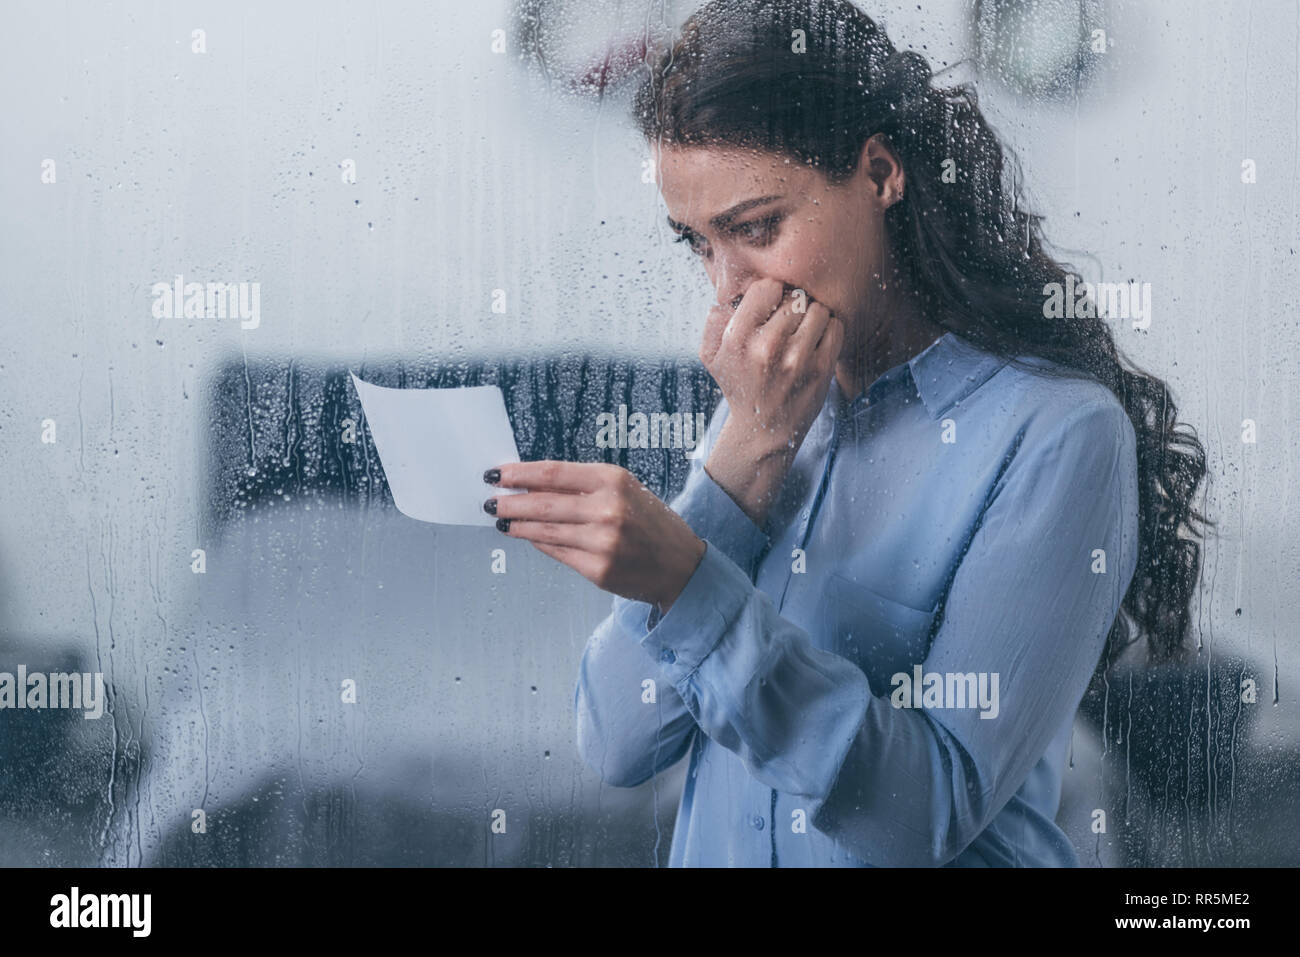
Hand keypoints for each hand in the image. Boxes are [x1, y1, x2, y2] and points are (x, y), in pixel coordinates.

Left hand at [484, 461, 705, 612]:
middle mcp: (608, 509)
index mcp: (614, 480)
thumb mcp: (625, 491)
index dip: (520, 473)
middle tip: (490, 501)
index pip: (553, 473)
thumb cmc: (650, 523)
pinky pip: (556, 552)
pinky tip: (526, 536)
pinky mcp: (598, 569)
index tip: (498, 474)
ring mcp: (602, 542)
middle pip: (542, 503)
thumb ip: (583, 487)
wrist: (681, 565)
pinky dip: (538, 543)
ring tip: (501, 519)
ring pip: (544, 530)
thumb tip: (533, 484)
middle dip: (510, 502)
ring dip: (517, 525)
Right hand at [701, 277, 843, 459]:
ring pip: (818, 309)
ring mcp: (797, 360)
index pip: (767, 287)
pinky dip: (829, 330)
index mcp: (737, 340)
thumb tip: (730, 295)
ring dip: (813, 317)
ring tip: (803, 332)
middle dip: (793, 306)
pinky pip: (835, 327)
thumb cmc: (738, 385)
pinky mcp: (822, 370)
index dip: (771, 294)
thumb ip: (714, 320)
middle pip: (796, 298)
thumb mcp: (711, 355)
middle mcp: (766, 348)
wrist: (763, 431)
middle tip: (788, 322)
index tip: (770, 308)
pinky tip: (816, 342)